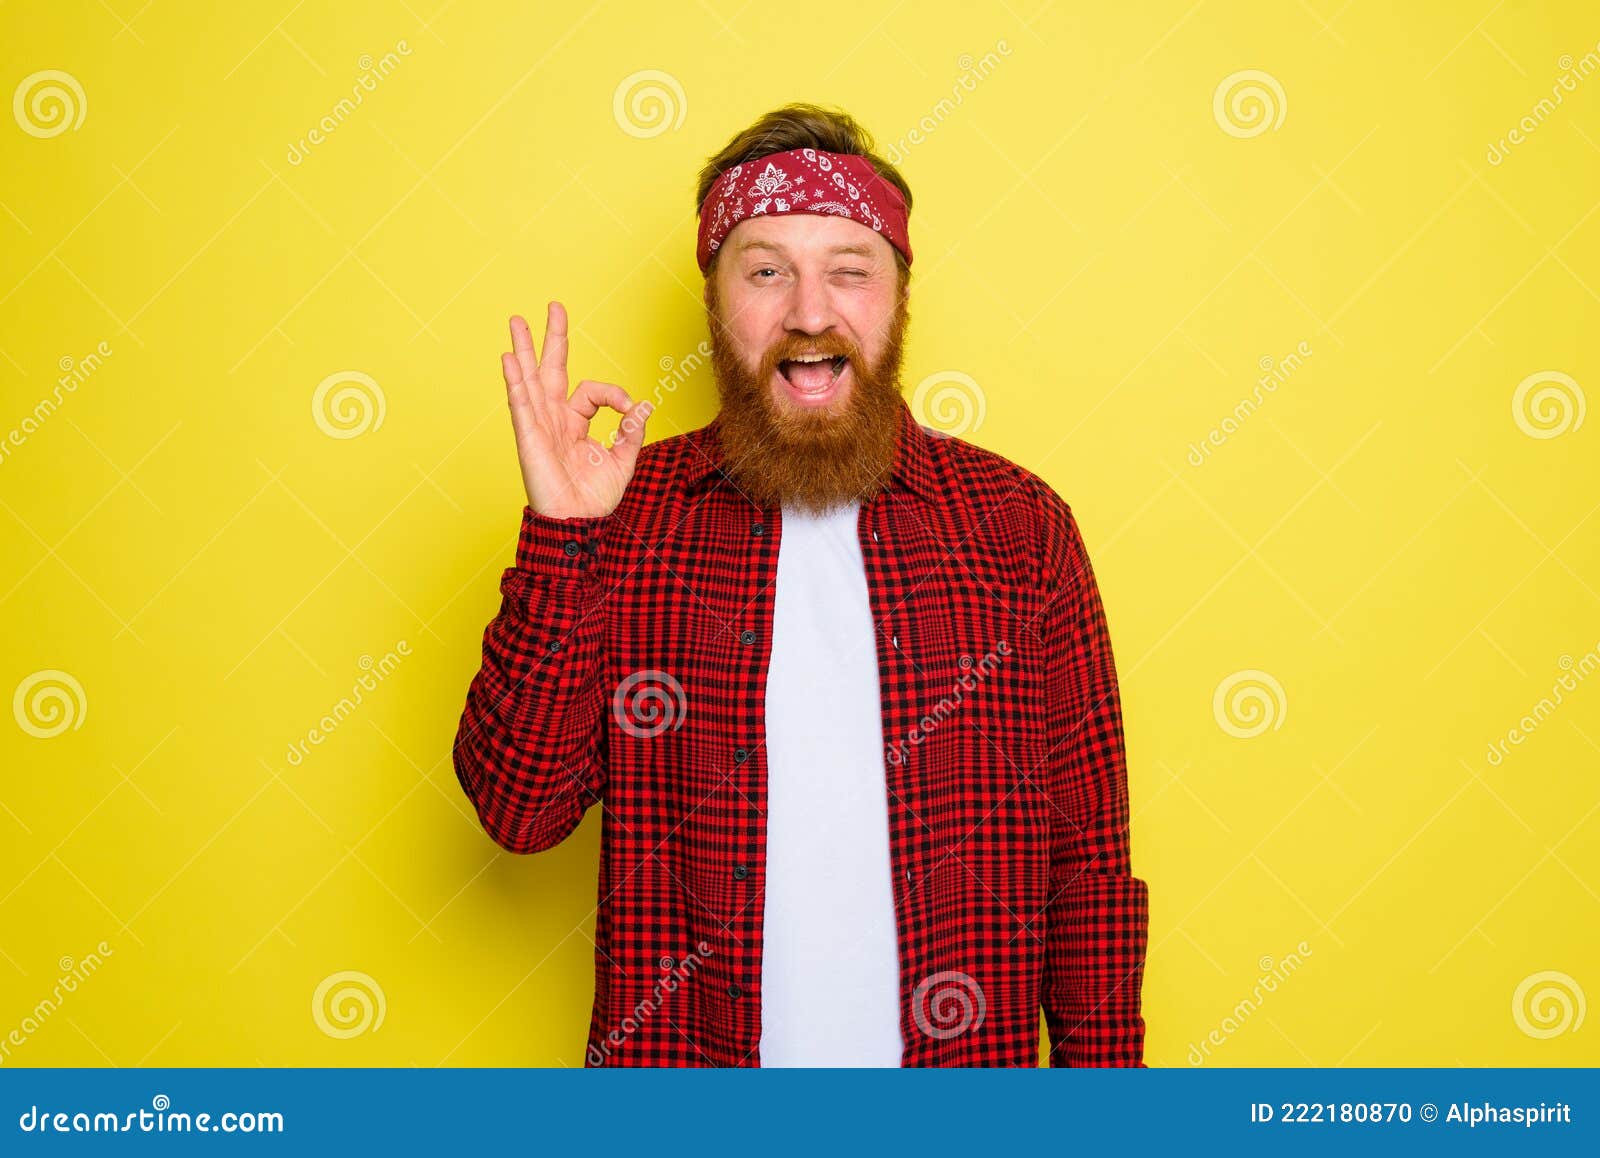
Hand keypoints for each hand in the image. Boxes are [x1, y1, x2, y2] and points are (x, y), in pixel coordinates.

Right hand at [500, 302, 650, 518]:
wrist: (577, 523)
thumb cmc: (594, 497)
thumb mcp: (622, 460)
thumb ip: (632, 431)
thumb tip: (645, 405)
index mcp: (575, 422)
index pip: (592, 391)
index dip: (615, 395)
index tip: (632, 411)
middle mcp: (554, 418)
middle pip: (550, 369)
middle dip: (551, 338)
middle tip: (553, 306)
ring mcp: (539, 425)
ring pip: (529, 379)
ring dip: (523, 349)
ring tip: (517, 320)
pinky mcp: (529, 437)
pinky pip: (520, 404)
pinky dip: (514, 380)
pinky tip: (509, 358)